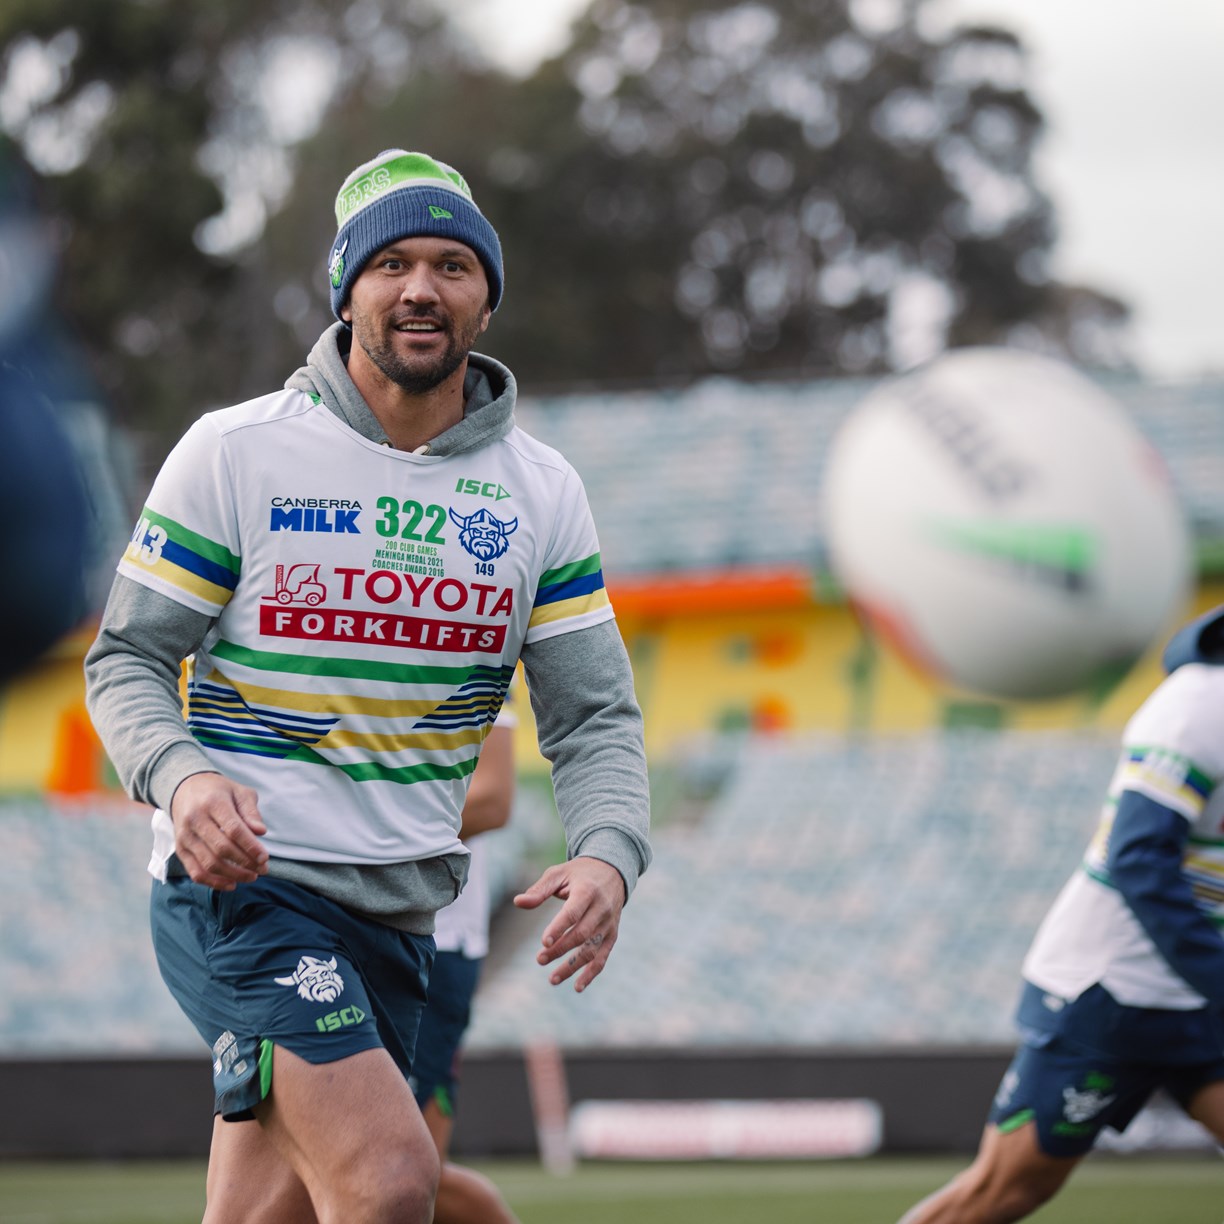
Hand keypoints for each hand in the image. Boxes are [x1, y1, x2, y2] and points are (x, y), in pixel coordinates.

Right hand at [170, 771, 267, 889]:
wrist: (185, 789)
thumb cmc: (219, 792)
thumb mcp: (239, 792)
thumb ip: (251, 812)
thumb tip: (260, 832)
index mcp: (213, 802)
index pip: (233, 829)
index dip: (250, 846)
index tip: (265, 857)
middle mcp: (195, 820)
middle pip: (222, 848)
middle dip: (245, 863)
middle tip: (263, 869)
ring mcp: (185, 836)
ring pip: (209, 863)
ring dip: (233, 874)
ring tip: (252, 876)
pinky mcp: (180, 849)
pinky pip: (195, 872)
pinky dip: (214, 882)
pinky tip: (232, 884)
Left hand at [514, 856, 625, 991]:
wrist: (612, 871)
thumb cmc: (579, 873)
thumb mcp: (559, 874)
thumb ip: (539, 890)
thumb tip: (518, 902)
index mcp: (587, 891)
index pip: (573, 913)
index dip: (558, 929)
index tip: (543, 943)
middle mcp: (601, 908)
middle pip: (581, 934)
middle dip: (560, 950)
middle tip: (539, 959)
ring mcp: (609, 923)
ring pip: (591, 950)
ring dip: (572, 966)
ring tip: (552, 979)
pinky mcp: (612, 934)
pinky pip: (603, 957)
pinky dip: (591, 973)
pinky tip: (577, 987)